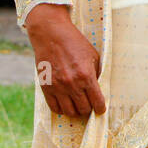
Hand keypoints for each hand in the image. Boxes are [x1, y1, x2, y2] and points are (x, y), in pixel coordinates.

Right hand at [24, 3, 105, 117]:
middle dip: (89, 109)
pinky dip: (61, 109)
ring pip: (69, 112)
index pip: (97, 102)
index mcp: (86, 76)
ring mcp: (58, 87)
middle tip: (89, 104)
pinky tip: (65, 103)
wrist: (51, 34)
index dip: (101, 108)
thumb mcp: (93, 56)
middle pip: (83, 109)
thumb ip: (97, 73)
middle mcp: (72, 84)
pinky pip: (54, 108)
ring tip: (77, 104)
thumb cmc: (75, 43)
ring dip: (75, 111)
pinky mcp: (46, 87)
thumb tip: (100, 89)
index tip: (101, 109)